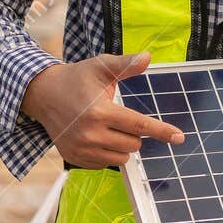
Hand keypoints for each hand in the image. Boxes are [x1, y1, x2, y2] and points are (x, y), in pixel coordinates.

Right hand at [21, 52, 184, 168]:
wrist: (43, 95)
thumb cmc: (76, 78)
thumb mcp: (100, 66)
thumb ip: (125, 65)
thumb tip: (147, 57)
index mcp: (99, 111)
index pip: (139, 125)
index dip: (162, 131)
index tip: (179, 137)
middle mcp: (90, 134)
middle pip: (134, 145)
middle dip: (134, 133)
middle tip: (118, 116)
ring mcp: (81, 150)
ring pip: (122, 158)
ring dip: (123, 145)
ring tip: (107, 127)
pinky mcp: (75, 159)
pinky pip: (105, 164)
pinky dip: (107, 153)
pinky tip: (96, 137)